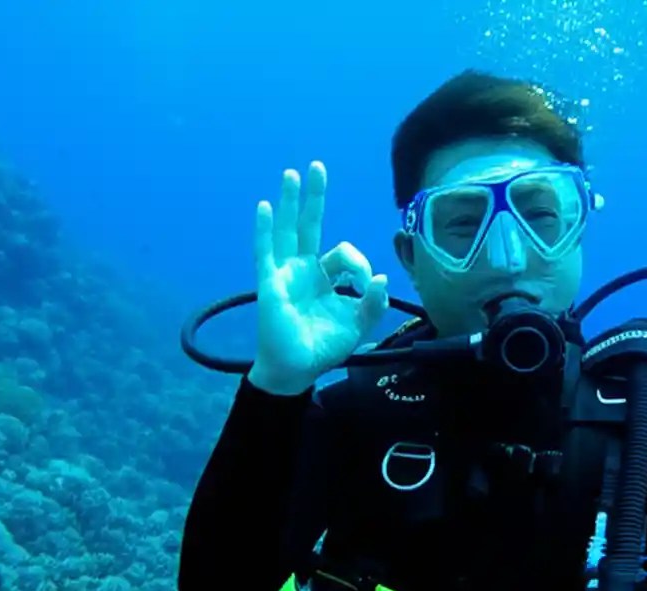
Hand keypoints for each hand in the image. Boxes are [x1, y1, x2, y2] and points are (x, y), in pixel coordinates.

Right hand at [247, 161, 388, 394]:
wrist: (297, 369)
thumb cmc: (323, 346)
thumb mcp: (358, 324)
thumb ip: (373, 302)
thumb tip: (383, 278)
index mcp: (325, 277)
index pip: (344, 253)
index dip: (361, 264)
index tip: (368, 285)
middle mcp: (304, 269)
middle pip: (309, 225)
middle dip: (314, 197)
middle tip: (318, 166)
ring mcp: (285, 273)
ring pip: (287, 230)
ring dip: (289, 201)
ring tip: (291, 173)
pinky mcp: (270, 283)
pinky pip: (265, 252)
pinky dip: (264, 230)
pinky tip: (264, 207)